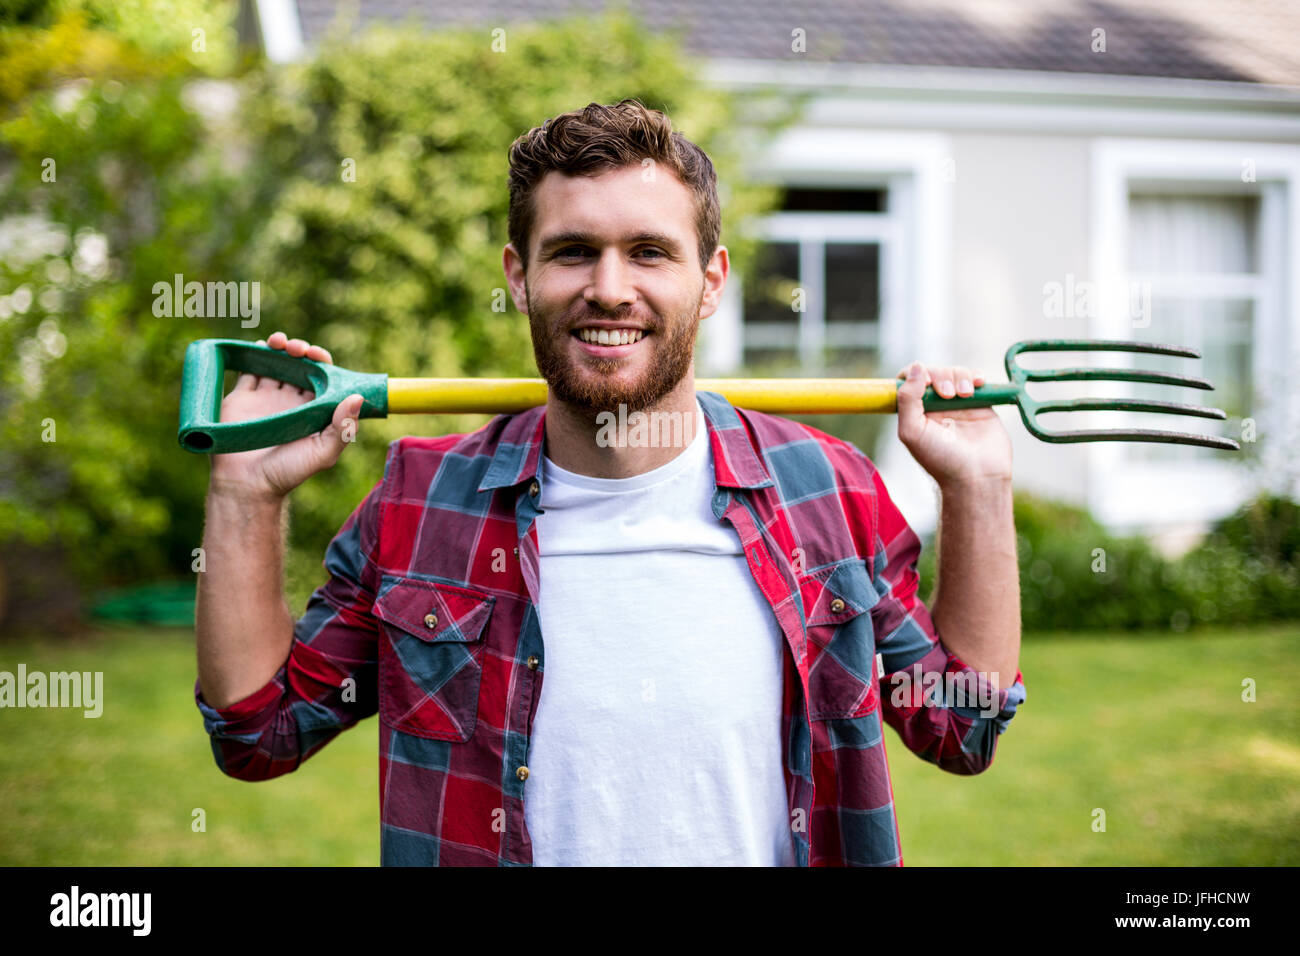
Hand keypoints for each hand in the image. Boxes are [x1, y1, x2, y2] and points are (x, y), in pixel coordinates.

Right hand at [209, 331, 364, 500]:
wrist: (246, 486)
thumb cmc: (288, 473)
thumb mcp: (322, 454)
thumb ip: (342, 428)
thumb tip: (357, 398)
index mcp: (313, 409)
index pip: (322, 376)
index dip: (321, 361)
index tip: (315, 355)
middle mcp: (292, 400)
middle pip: (299, 365)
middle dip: (300, 350)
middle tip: (295, 349)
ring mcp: (266, 397)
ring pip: (275, 362)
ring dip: (278, 346)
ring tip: (277, 342)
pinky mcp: (241, 398)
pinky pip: (248, 369)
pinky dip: (253, 353)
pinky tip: (258, 347)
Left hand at [895, 361, 1012, 487]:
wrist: (978, 476)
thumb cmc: (941, 460)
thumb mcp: (912, 432)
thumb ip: (907, 399)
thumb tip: (916, 367)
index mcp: (915, 411)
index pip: (908, 380)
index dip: (915, 373)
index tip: (926, 382)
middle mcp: (935, 405)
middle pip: (934, 372)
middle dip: (941, 376)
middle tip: (948, 395)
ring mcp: (958, 403)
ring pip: (955, 372)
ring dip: (960, 376)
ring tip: (966, 394)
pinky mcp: (980, 403)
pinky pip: (976, 379)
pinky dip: (976, 375)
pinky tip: (978, 383)